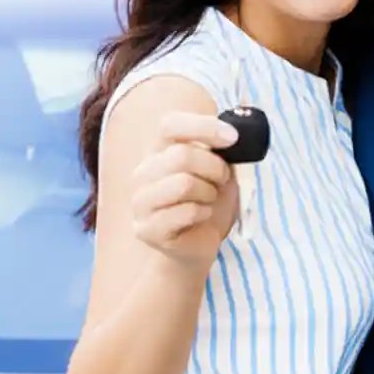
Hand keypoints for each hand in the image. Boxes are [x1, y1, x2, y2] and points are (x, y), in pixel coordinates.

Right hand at [129, 111, 239, 267]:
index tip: (233, 138)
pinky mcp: (146, 228)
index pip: (171, 124)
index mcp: (157, 152)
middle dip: (215, 168)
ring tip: (208, 201)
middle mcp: (142, 174)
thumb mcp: (218, 172)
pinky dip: (203, 214)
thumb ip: (219, 151)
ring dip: (208, 193)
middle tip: (221, 181)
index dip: (204, 127)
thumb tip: (233, 134)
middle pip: (182, 155)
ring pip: (183, 183)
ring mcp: (140, 202)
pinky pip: (185, 212)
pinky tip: (200, 218)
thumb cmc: (207, 205)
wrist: (196, 248)